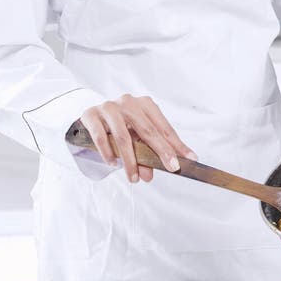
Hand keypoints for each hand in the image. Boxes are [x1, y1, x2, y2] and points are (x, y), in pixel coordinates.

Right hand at [80, 94, 196, 182]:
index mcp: (144, 104)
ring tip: (134, 178)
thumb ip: (145, 155)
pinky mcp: (91, 115)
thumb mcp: (136, 139)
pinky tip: (113, 165)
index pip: (163, 127)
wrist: (91, 117)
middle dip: (161, 151)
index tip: (189, 158)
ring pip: (123, 136)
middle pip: (147, 129)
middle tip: (170, 168)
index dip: (176, 144)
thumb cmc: (120, 127)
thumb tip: (149, 175)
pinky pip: (102, 136)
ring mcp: (109, 107)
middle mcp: (128, 102)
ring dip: (130, 160)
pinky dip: (108, 153)